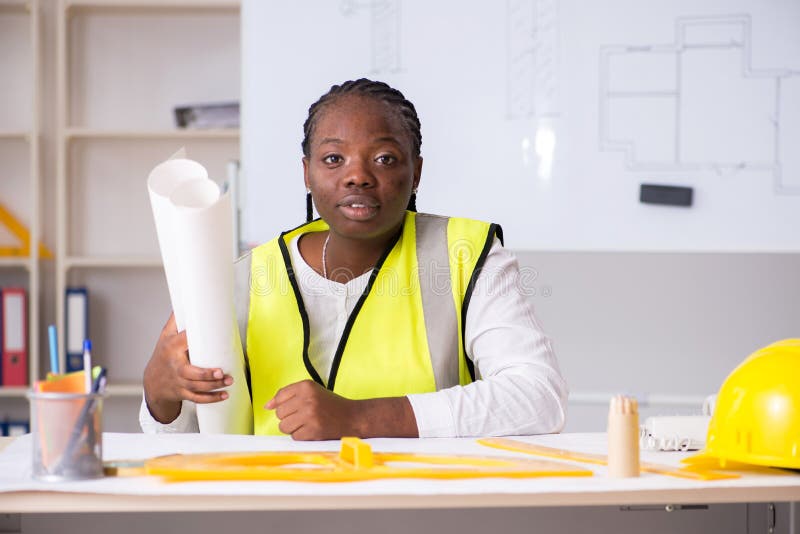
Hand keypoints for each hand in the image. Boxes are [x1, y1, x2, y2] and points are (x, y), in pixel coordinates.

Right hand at [143, 313, 232, 423]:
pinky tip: (224, 395)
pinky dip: (211, 398)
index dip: (194, 341)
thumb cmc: (164, 354)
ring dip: (214, 386)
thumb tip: (185, 297)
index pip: (184, 342)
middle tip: (222, 372)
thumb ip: (176, 319)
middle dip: (206, 374)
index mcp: (172, 348)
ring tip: (229, 381)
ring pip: (196, 387)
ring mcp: (179, 382)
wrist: (153, 382)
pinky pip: (197, 398)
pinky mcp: (183, 393)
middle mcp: (175, 366)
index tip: (210, 338)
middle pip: (190, 373)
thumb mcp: (166, 335)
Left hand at [265, 379, 417, 439]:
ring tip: (307, 423)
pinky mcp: (313, 430)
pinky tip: (313, 430)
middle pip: (279, 413)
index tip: (297, 406)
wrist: (353, 417)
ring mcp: (310, 415)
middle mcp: (307, 398)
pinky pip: (294, 437)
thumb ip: (287, 395)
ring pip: (284, 426)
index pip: (279, 397)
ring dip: (293, 428)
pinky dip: (302, 436)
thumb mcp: (311, 392)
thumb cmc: (330, 405)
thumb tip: (267, 406)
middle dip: (290, 417)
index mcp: (306, 386)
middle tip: (305, 416)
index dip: (285, 405)